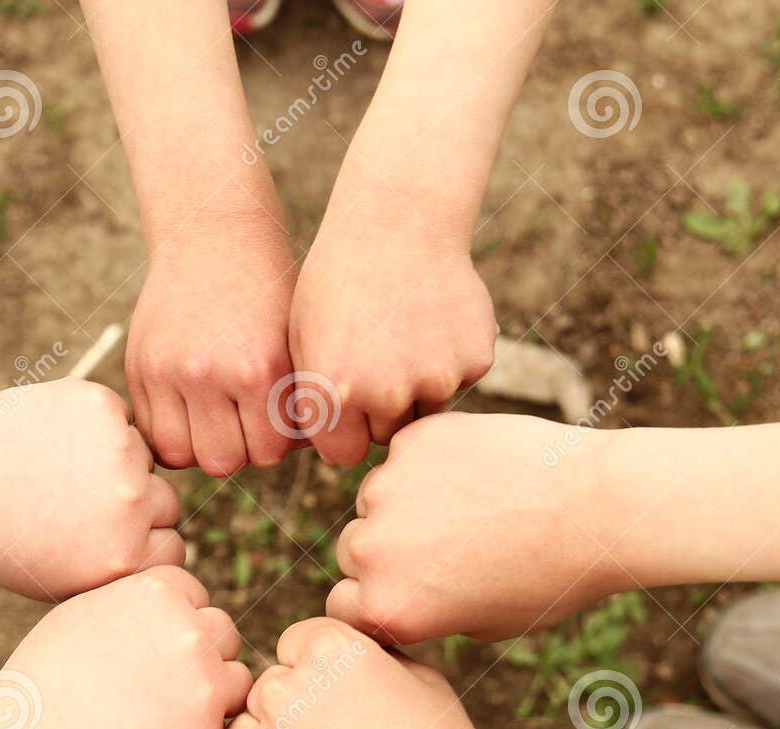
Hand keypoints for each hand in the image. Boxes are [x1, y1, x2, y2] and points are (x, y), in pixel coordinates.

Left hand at [0, 377, 183, 598]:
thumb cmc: (1, 535)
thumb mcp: (62, 581)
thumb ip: (120, 573)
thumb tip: (168, 558)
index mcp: (124, 558)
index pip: (172, 547)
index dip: (140, 543)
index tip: (103, 538)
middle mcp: (130, 505)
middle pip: (166, 503)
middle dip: (134, 504)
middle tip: (76, 503)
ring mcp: (119, 451)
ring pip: (144, 456)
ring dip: (115, 461)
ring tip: (56, 471)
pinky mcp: (101, 406)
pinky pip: (118, 417)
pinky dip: (92, 424)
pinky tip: (49, 440)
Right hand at [0, 566, 251, 728]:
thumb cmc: (43, 680)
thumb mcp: (84, 613)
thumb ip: (137, 604)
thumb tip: (176, 606)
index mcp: (158, 593)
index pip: (195, 597)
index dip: (172, 624)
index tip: (145, 650)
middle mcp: (189, 632)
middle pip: (222, 633)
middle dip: (198, 655)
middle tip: (155, 685)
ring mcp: (203, 686)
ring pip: (236, 681)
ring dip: (210, 694)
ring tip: (160, 713)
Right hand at [127, 214, 297, 474]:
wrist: (213, 233)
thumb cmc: (268, 292)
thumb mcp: (294, 342)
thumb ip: (290, 402)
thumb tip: (280, 456)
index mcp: (260, 368)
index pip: (269, 452)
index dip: (276, 440)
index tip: (277, 418)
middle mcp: (210, 373)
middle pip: (223, 462)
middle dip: (239, 448)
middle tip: (244, 420)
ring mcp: (168, 371)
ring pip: (181, 455)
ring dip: (200, 445)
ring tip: (215, 418)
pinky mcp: (139, 366)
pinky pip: (151, 432)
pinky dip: (170, 431)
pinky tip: (189, 409)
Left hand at [289, 179, 495, 461]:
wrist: (397, 222)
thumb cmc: (337, 283)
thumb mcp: (304, 343)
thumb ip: (316, 404)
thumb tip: (334, 456)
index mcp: (334, 393)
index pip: (344, 454)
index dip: (344, 430)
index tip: (345, 404)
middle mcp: (386, 394)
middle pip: (387, 436)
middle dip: (380, 411)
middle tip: (375, 361)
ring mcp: (436, 378)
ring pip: (425, 410)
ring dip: (416, 386)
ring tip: (401, 335)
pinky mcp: (474, 361)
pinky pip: (458, 381)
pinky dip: (448, 360)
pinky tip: (431, 321)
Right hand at [327, 412, 624, 642]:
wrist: (599, 507)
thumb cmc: (551, 576)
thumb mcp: (484, 625)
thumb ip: (425, 611)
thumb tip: (394, 589)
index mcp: (388, 608)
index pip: (343, 607)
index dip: (376, 599)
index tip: (413, 590)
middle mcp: (373, 552)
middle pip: (353, 551)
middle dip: (387, 551)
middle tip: (450, 545)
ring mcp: (387, 490)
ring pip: (375, 498)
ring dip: (404, 502)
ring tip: (473, 505)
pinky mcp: (412, 443)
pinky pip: (405, 455)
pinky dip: (431, 461)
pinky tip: (481, 471)